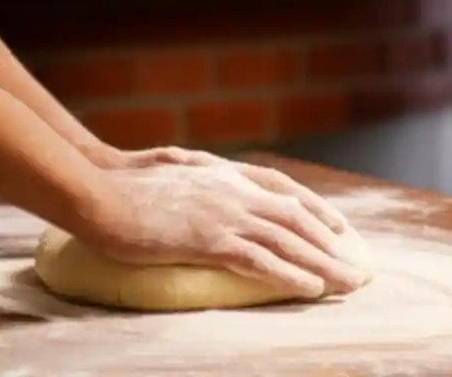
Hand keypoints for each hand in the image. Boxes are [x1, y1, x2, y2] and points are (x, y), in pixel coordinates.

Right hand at [78, 164, 369, 298]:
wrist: (95, 187)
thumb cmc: (121, 178)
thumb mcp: (170, 164)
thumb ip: (195, 170)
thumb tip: (199, 170)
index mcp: (225, 172)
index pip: (283, 188)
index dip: (315, 207)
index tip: (338, 226)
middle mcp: (233, 190)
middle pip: (296, 218)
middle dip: (330, 243)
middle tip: (356, 267)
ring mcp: (224, 214)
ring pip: (287, 240)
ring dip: (322, 263)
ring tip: (347, 283)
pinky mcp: (209, 240)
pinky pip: (260, 260)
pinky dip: (290, 274)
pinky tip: (311, 288)